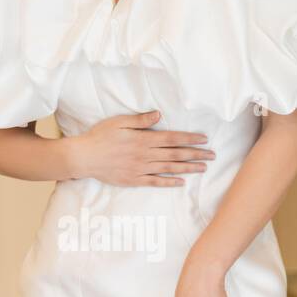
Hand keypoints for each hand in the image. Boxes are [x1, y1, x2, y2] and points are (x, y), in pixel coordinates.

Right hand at [69, 110, 214, 185]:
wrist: (84, 158)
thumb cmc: (100, 137)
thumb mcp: (119, 122)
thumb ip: (140, 120)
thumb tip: (159, 114)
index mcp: (143, 139)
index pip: (172, 138)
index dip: (189, 139)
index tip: (204, 139)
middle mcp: (145, 155)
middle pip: (175, 154)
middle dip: (195, 154)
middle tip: (212, 155)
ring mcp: (140, 169)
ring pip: (169, 168)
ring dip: (188, 168)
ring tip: (203, 168)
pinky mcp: (133, 180)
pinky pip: (155, 182)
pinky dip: (169, 182)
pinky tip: (181, 182)